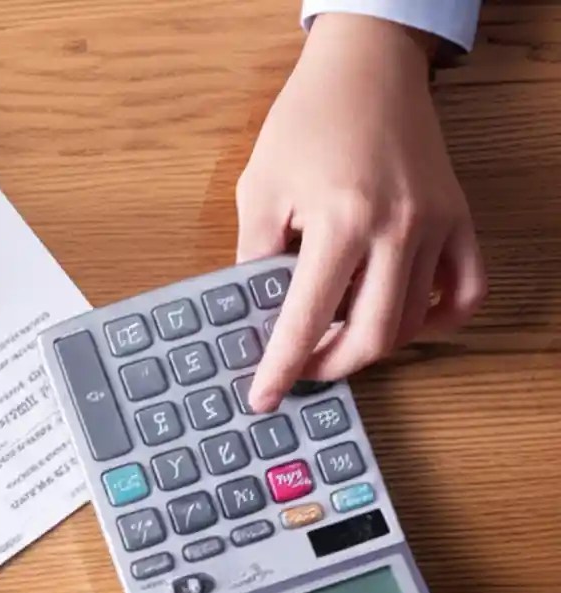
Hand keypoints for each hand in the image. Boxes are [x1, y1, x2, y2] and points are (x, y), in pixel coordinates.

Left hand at [236, 13, 485, 412]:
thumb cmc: (307, 121)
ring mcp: (437, 225)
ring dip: (373, 344)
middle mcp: (398, 228)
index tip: (265, 397)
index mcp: (341, 220)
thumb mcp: (259, 188)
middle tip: (301, 369)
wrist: (366, 69)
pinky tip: (398, 320)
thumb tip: (255, 313)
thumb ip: (256, 256)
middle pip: (372, 336)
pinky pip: (464, 292)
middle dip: (330, 366)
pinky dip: (434, 320)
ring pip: (414, 322)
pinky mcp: (459, 219)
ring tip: (335, 338)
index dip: (282, 366)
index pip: (308, 318)